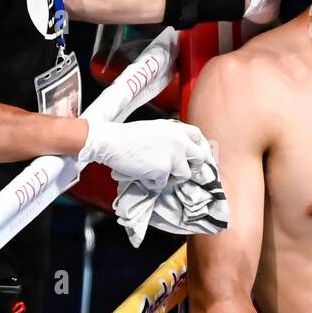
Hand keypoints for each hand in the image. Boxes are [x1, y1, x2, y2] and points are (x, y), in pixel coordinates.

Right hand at [78, 117, 211, 189]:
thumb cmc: (127, 135)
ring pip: (184, 175)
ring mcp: (173, 156)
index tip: (194, 156)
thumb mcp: (155, 128)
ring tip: (155, 173)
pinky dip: (151, 183)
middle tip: (182, 171)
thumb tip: (177, 150)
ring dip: (171, 178)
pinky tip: (141, 174)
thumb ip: (170, 137)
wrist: (111, 141)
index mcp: (176, 129)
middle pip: (200, 158)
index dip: (199, 147)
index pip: (198, 137)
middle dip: (193, 167)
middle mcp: (179, 141)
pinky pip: (162, 184)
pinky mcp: (163, 170)